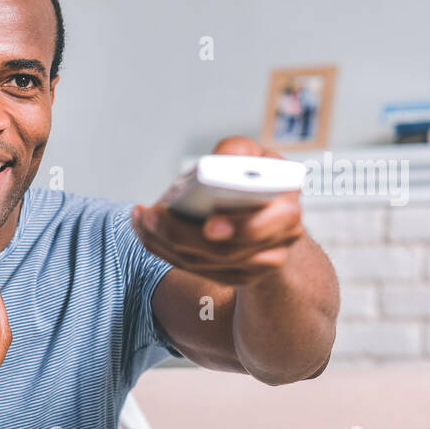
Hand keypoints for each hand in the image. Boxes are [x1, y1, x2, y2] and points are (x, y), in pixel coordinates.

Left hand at [131, 136, 305, 286]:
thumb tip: (218, 162)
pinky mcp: (232, 277)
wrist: (267, 213)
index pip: (276, 222)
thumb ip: (237, 151)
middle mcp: (278, 244)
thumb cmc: (256, 177)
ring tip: (141, 217)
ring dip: (165, 242)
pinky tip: (145, 229)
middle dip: (184, 236)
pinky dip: (164, 250)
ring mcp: (255, 266)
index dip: (243, 228)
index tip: (210, 226)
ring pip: (205, 264)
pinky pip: (193, 270)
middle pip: (228, 251)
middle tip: (154, 216)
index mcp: (288, 210)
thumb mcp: (252, 154)